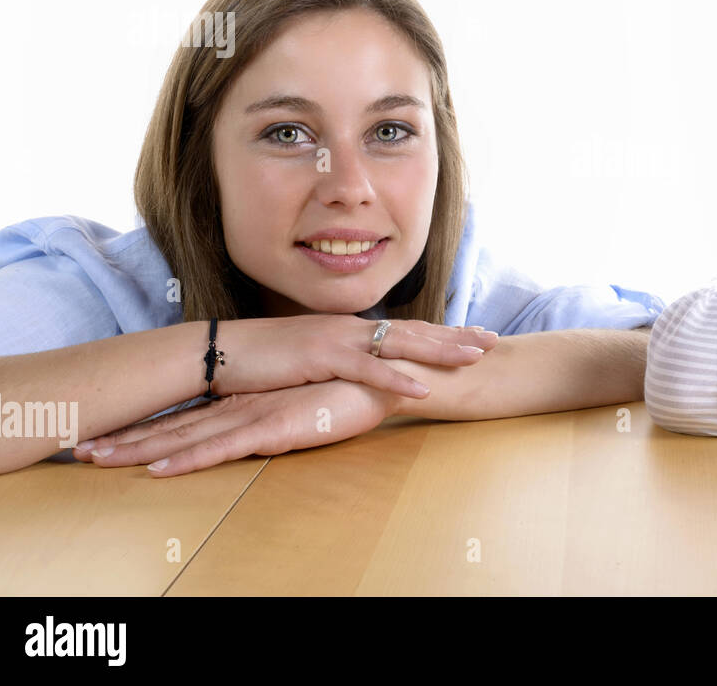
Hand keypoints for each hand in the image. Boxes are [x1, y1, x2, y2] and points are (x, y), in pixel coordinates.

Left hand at [72, 379, 397, 476]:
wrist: (391, 373)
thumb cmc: (352, 386)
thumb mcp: (304, 400)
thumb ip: (276, 409)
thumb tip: (255, 422)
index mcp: (246, 398)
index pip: (185, 414)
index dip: (144, 425)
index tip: (105, 434)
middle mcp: (241, 404)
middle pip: (171, 424)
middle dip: (124, 438)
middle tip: (79, 450)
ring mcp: (254, 415)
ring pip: (184, 437)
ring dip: (138, 450)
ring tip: (96, 459)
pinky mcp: (274, 429)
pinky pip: (221, 450)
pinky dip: (186, 461)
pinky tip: (157, 471)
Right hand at [213, 315, 498, 399]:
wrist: (221, 351)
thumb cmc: (263, 360)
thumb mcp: (310, 358)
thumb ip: (339, 361)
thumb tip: (362, 371)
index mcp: (350, 329)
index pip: (406, 328)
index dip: (443, 332)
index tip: (476, 334)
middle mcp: (351, 328)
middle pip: (414, 331)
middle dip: (456, 336)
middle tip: (494, 339)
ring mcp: (338, 340)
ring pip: (400, 344)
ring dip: (439, 351)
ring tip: (474, 358)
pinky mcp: (320, 358)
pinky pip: (366, 370)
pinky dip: (396, 379)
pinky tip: (421, 389)